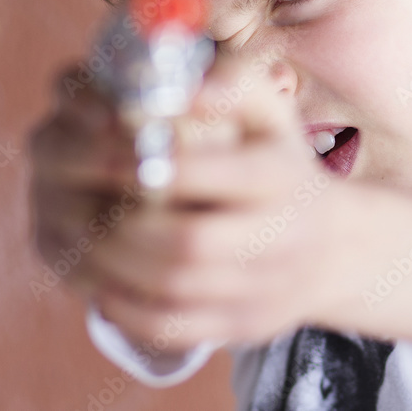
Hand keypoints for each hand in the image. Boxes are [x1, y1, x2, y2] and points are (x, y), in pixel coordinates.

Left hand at [28, 54, 350, 353]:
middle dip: (119, 223)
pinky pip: (171, 328)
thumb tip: (181, 85)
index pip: (210, 176)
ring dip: (110, 263)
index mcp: (283, 176)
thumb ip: (229, 83)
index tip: (105, 149)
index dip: (147, 166)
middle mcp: (283, 237)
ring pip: (171, 290)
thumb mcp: (270, 111)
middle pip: (187, 244)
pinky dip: (123, 306)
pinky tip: (99, 277)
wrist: (333, 248)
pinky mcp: (241, 327)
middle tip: (77, 201)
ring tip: (79, 234)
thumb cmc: (280, 162)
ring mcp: (263, 290)